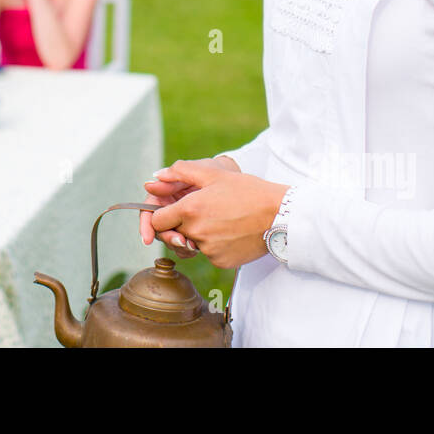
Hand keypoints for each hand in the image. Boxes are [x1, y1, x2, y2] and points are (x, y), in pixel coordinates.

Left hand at [148, 160, 288, 268]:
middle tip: (204, 212)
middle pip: (173, 232)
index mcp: (190, 210)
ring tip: (221, 219)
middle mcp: (196, 233)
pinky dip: (215, 245)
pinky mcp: (220, 262)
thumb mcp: (214, 174)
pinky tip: (231, 232)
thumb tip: (155, 177)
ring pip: (191, 243)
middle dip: (181, 224)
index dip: (161, 214)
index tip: (172, 210)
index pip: (156, 220)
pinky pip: (208, 254)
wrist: (279, 215)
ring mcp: (208, 250)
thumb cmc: (248, 191)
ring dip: (199, 234)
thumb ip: (181, 172)